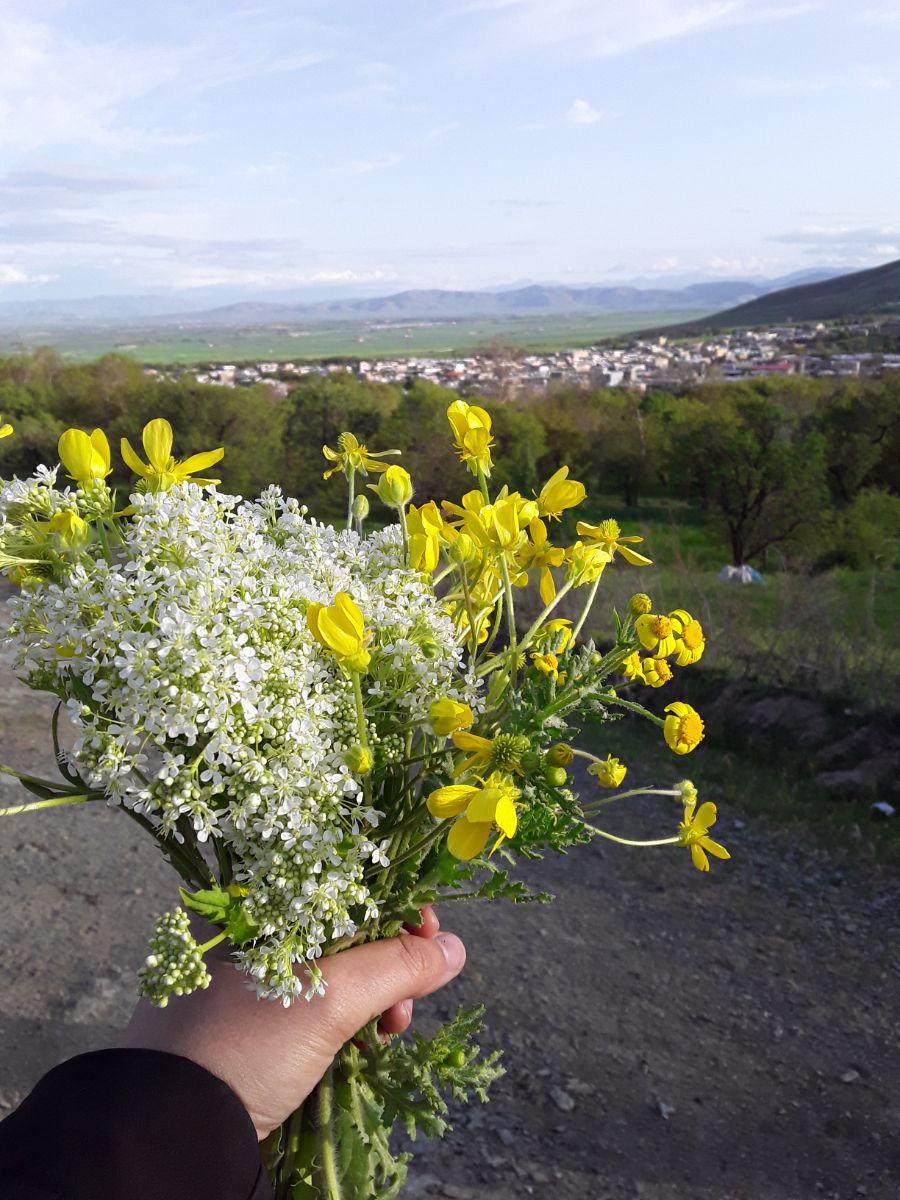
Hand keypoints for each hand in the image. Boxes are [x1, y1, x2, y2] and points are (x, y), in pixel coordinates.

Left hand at [116, 908, 464, 1138]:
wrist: (167, 1132)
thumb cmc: (242, 1045)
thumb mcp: (326, 1002)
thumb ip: (394, 967)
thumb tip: (454, 949)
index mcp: (251, 909)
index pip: (337, 885)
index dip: (390, 904)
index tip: (428, 932)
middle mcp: (244, 936)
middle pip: (339, 929)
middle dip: (389, 958)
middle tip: (415, 991)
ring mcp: (243, 983)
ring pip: (328, 971)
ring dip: (373, 993)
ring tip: (392, 1028)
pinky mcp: (245, 1026)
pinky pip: (309, 1005)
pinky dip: (344, 1018)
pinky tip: (366, 1041)